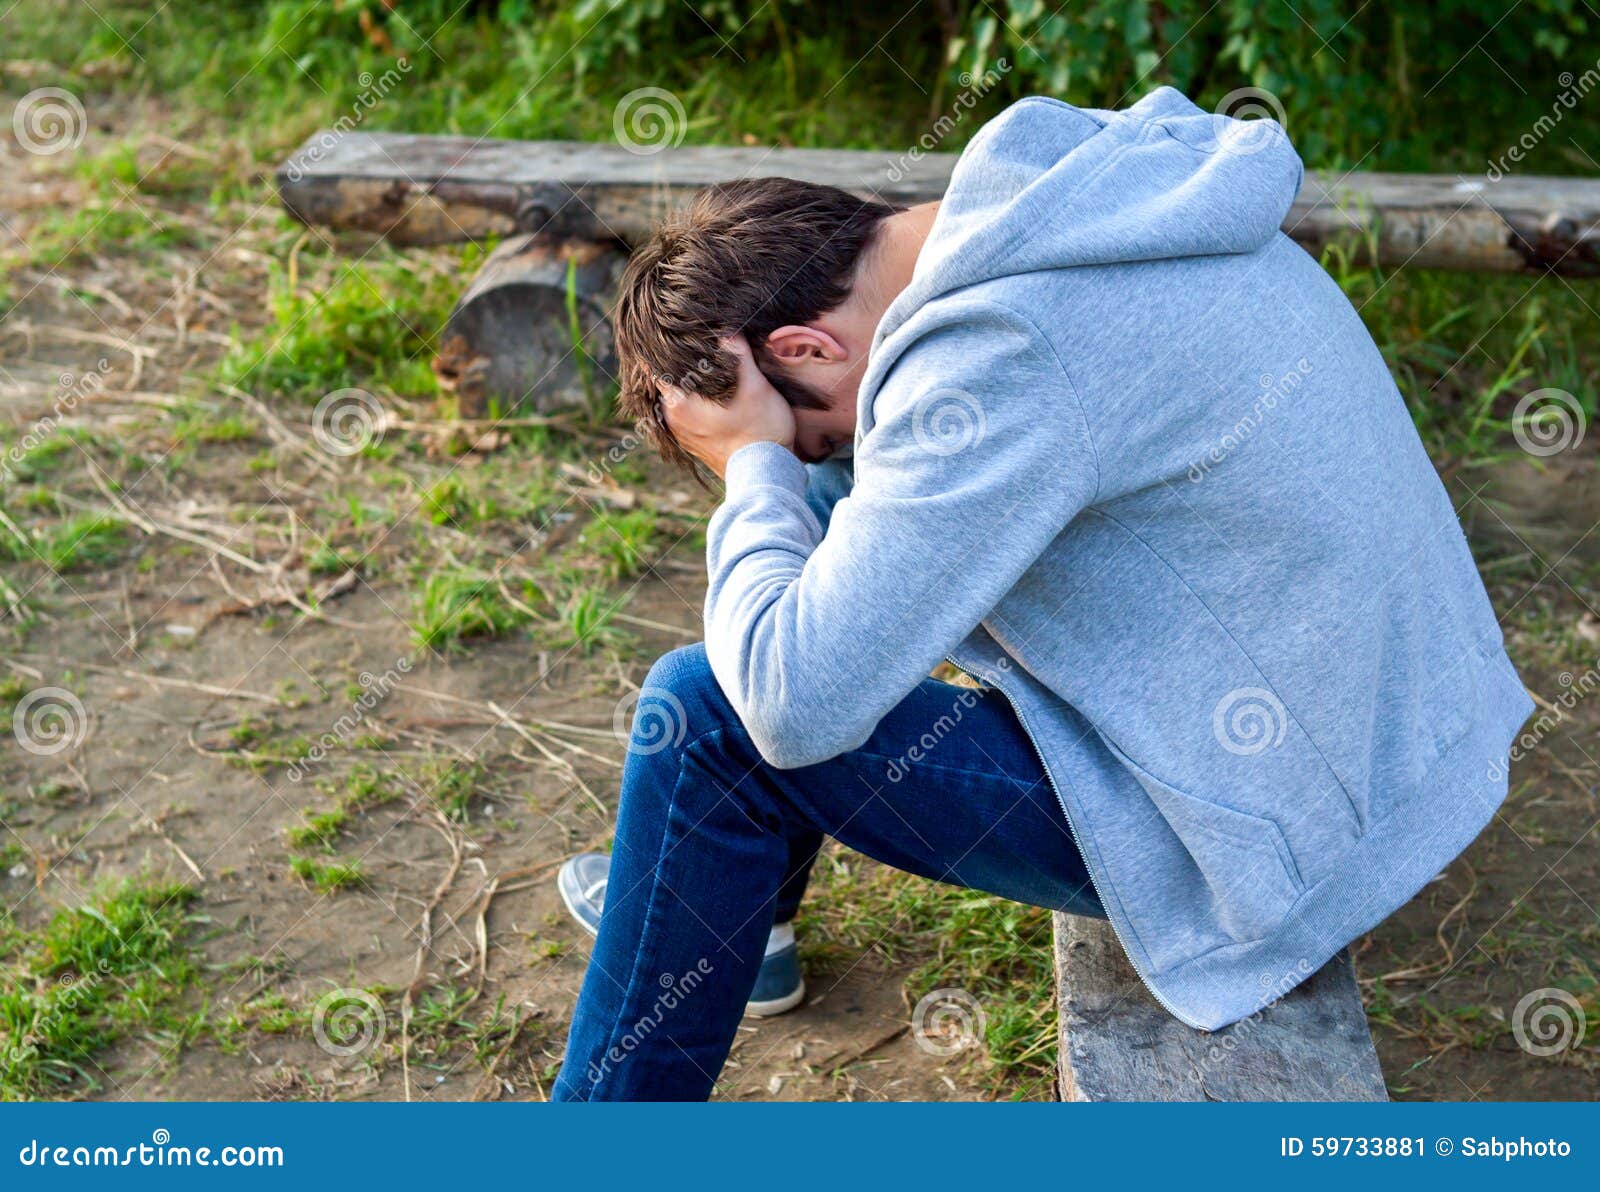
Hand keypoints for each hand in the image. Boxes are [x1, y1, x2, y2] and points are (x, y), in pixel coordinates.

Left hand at [659, 335, 795, 478]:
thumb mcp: (754, 386)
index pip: (653, 365)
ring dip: (683, 381)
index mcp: (679, 403)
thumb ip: (738, 353)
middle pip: (662, 380)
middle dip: (673, 362)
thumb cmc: (761, 431)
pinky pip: (683, 413)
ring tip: (697, 362)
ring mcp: (681, 433)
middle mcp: (672, 419)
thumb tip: (726, 327)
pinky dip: (689, 398)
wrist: (767, 476)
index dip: (660, 345)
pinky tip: (705, 390)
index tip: (669, 329)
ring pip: (673, 397)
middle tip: (687, 339)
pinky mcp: (693, 442)